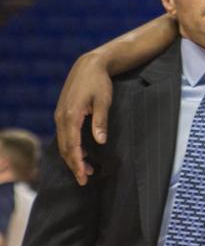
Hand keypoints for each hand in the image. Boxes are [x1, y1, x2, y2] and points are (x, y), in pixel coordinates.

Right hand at [53, 53, 112, 185]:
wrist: (89, 65)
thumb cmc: (99, 82)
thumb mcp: (104, 100)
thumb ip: (101, 121)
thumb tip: (100, 141)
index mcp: (71, 116)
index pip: (72, 146)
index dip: (77, 163)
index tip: (84, 176)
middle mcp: (61, 117)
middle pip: (65, 148)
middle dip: (74, 165)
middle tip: (85, 180)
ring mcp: (60, 115)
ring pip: (63, 142)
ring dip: (73, 157)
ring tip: (86, 170)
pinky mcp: (63, 113)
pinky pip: (65, 135)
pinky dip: (71, 147)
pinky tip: (82, 153)